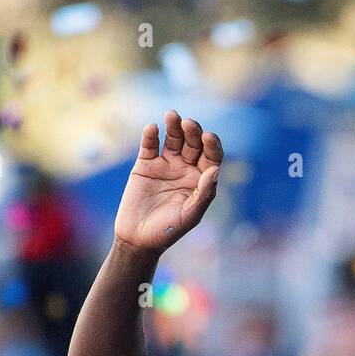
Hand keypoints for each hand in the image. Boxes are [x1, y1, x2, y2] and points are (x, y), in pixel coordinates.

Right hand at [113, 110, 222, 255]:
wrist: (138, 239)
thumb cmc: (168, 231)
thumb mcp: (190, 216)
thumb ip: (204, 194)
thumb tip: (216, 170)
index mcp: (201, 180)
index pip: (211, 156)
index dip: (212, 145)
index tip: (208, 136)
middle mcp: (185, 169)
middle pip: (193, 143)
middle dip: (192, 131)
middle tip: (188, 124)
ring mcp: (166, 164)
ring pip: (173, 138)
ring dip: (174, 126)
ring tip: (172, 116)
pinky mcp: (145, 164)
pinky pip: (149, 145)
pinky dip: (150, 135)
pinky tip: (151, 129)